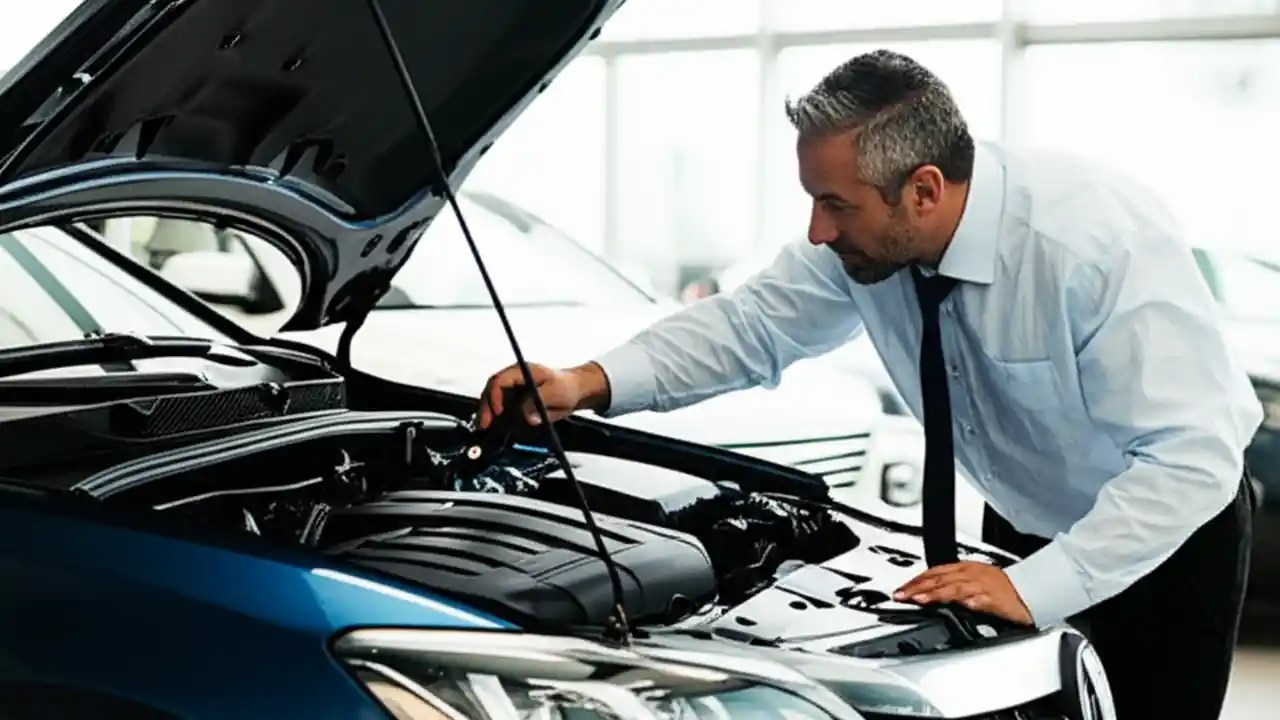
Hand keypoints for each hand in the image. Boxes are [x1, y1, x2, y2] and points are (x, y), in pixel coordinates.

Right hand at [476, 362, 607, 429]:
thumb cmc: (566, 386)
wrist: (575, 391)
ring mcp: (512, 391)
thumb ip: (539, 402)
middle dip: (486, 408)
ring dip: (488, 414)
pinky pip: (501, 410)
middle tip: (485, 425)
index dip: (495, 396)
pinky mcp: (515, 402)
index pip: (499, 381)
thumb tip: (526, 416)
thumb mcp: (555, 392)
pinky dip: (496, 419)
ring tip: (486, 429)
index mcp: (520, 371)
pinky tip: (494, 429)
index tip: (499, 412)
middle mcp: (512, 380)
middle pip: (491, 391)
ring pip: (492, 401)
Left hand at [893, 561, 1033, 625]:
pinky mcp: (998, 600)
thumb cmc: (1003, 589)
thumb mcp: (973, 582)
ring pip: (957, 588)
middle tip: (902, 595)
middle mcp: (972, 575)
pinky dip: (974, 601)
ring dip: (938, 593)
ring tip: (923, 599)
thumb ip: (952, 586)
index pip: (935, 572)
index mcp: (966, 569)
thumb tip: (929, 592)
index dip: (916, 580)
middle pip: (940, 580)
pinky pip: (984, 600)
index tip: (901, 589)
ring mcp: (984, 587)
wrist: (1032, 591)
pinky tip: (966, 606)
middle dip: (919, 587)